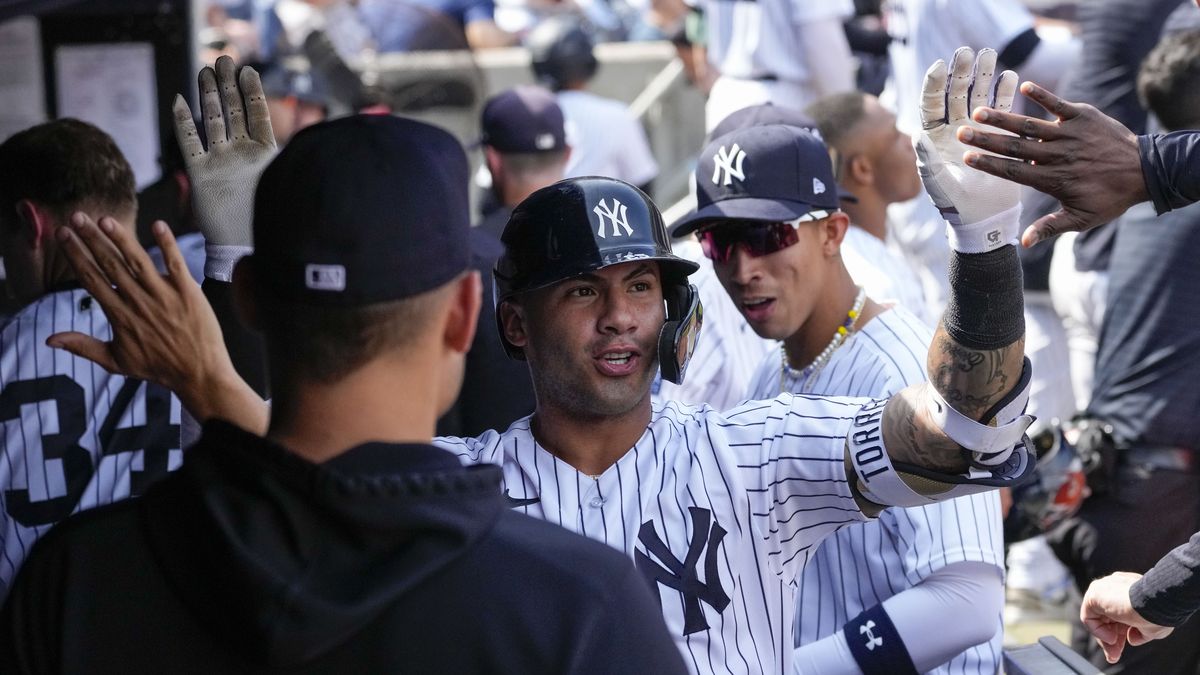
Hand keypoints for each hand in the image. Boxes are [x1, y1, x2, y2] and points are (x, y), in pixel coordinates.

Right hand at [46, 213, 262, 430]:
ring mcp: (164, 296)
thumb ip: (82, 347)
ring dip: (121, 239)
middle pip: (110, 265)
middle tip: (77, 216)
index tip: (64, 235)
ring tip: (105, 220)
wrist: (199, 374)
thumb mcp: (116, 361)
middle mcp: (138, 303)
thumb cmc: (158, 367)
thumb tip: (50, 340)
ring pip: (138, 261)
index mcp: (119, 316)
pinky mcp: (188, 292)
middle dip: (91, 239)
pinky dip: (168, 245)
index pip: (91, 279)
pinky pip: (176, 264)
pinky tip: (158, 225)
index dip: (76, 255)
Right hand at [174, 55, 275, 278]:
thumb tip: (326, 147)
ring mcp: (219, 161)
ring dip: (207, 96)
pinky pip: (189, 143)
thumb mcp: (288, 186)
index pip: (258, 115)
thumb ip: (297, 165)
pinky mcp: (200, 174)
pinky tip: (179, 101)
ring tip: (205, 71)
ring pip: (212, 121)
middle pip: (233, 111)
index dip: (253, 92)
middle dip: (228, 85)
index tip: (248, 70)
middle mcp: (241, 153)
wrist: (246, 248)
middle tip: (223, 59)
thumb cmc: (271, 219)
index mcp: (264, 153)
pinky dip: (183, 123)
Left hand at [916, 47, 1020, 252]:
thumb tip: (916, 136)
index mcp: (934, 137)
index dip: (933, 85)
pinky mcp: (996, 134)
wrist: (981, 217)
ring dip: (983, 76)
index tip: (939, 66)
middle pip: (954, 94)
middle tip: (967, 52)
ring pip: (978, 96)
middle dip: (960, 73)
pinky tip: (1011, 76)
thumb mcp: (938, 182)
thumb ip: (927, 159)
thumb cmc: (954, 204)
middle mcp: (953, 129)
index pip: (931, 105)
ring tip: (990, 55)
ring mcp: (975, 130)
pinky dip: (1006, 92)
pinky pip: (1002, 108)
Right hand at [957, 81, 1144, 246]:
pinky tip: (1024, 86)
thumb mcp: (1081, 218)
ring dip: (1003, 118)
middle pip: (1014, 146)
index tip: (967, 158)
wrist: (1145, 172)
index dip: (989, 164)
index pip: (1013, 170)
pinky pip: (1058, 105)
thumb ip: (1050, 227)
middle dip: (986, 139)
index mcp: (1052, 179)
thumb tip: (1023, 242)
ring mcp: (1070, 134)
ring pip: (1030, 125)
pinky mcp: (1083, 117)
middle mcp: (1057, 155)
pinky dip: (1043, 96)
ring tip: (980, 111)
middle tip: (962, 132)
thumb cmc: (1110, 198)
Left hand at [1081, 572, 1174, 663]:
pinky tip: (1111, 638)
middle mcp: (1115, 587)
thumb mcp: (1152, 627)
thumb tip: (1132, 639)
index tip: (1122, 650)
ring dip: (1104, 639)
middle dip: (1111, 640)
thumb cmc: (1160, 614)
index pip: (1118, 615)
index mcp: (1130, 591)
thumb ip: (1140, 632)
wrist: (1159, 602)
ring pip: (1098, 619)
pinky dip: (1097, 631)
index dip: (1120, 635)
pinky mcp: (1094, 594)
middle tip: (1114, 656)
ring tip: (1113, 652)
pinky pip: (1089, 617)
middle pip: (1107, 618)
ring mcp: (1104, 589)